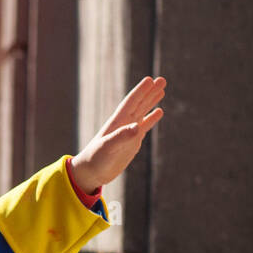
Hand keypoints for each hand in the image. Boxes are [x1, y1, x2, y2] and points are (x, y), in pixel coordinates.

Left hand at [69, 75, 165, 191]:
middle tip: (162, 80)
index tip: (150, 79)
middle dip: (150, 92)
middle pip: (139, 103)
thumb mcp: (107, 148)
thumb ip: (121, 137)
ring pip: (142, 112)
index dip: (140, 91)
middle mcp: (123, 124)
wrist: (90, 173)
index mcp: (117, 122)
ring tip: (162, 90)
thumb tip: (137, 127)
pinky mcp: (132, 142)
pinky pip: (144, 126)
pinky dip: (151, 119)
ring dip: (151, 101)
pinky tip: (159, 111)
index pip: (131, 102)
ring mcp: (128, 133)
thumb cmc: (95, 159)